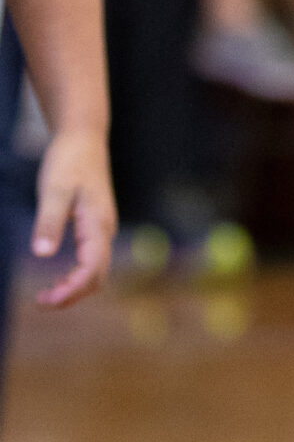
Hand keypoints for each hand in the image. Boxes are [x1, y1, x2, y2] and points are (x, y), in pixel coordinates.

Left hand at [31, 126, 115, 305]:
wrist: (84, 138)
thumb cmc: (69, 161)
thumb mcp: (54, 190)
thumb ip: (49, 222)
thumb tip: (42, 256)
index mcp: (98, 224)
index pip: (91, 269)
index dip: (71, 289)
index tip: (45, 300)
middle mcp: (105, 231)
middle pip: (97, 276)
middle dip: (72, 294)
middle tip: (41, 303)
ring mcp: (103, 229)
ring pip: (96, 270)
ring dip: (75, 287)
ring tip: (47, 295)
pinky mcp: (96, 226)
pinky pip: (92, 260)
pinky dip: (77, 274)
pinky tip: (59, 276)